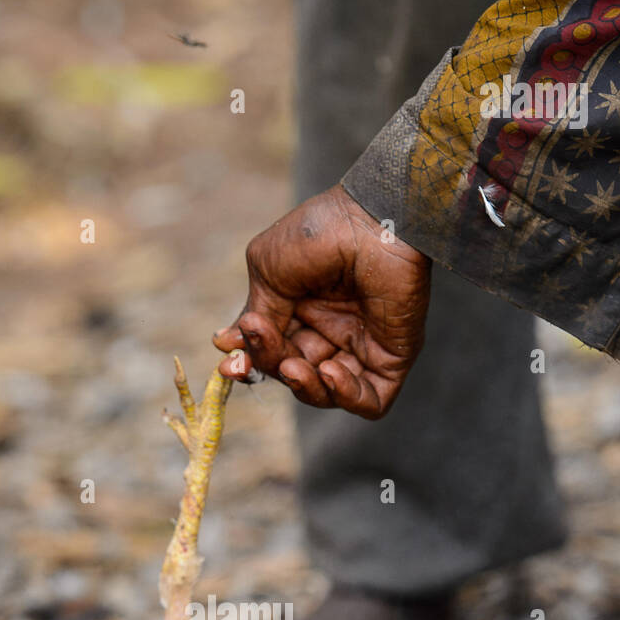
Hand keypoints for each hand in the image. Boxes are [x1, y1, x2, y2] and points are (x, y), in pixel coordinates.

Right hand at [214, 184, 430, 417]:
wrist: (373, 219)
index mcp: (299, 309)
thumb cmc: (321, 232)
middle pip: (293, 374)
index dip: (250, 363)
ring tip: (294, 366)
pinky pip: (370, 400)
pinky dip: (346, 397)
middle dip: (272, 365)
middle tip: (263, 339)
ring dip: (304, 388)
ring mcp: (361, 346)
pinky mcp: (391, 358)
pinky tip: (329, 372)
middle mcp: (329, 330)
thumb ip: (255, 316)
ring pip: (326, 393)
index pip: (271, 352)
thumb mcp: (269, 272)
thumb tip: (227, 346)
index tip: (230, 365)